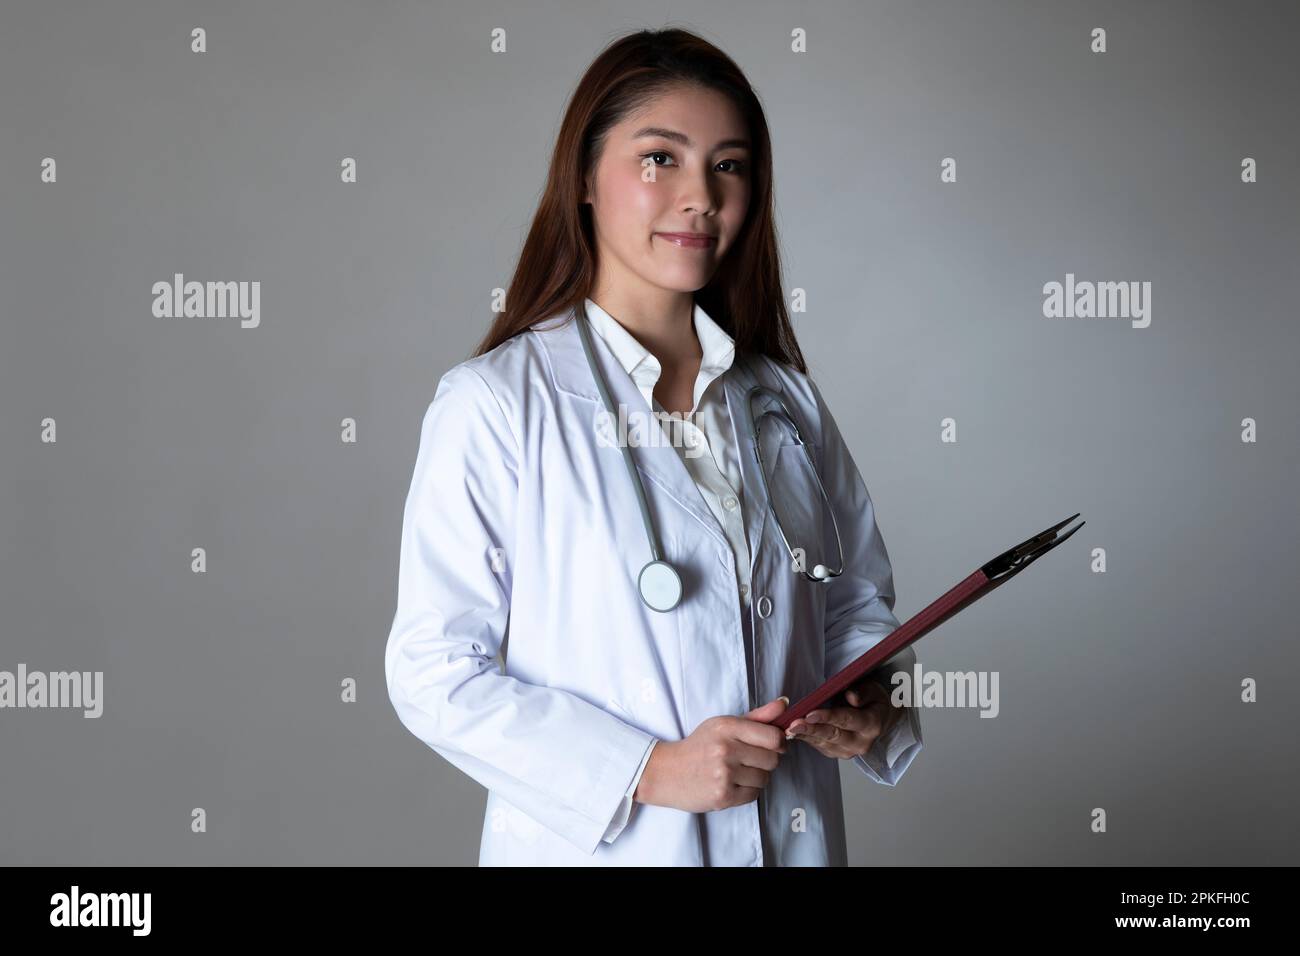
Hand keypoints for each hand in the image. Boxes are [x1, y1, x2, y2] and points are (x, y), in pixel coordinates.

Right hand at [634, 697, 788, 812]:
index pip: (774, 737)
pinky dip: (747, 791)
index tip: (773, 745)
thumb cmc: (698, 746)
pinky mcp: (723, 796)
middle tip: (749, 760)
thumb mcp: (723, 725)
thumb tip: (785, 704)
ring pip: (764, 778)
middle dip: (766, 760)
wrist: (666, 772)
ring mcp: (724, 774)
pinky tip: (732, 784)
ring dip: (756, 777)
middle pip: (773, 759)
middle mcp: (726, 749)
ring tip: (738, 772)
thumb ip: (757, 716)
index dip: (779, 742)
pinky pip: (754, 795)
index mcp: (727, 727)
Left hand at [784, 677, 903, 759]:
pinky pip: (819, 746)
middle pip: (832, 735)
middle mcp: (861, 743)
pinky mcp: (837, 753)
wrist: (878, 720)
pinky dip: (805, 738)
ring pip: (823, 743)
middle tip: (793, 724)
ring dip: (805, 735)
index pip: (847, 720)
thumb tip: (851, 696)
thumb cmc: (873, 702)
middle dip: (811, 729)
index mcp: (872, 725)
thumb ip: (863, 692)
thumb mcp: (874, 690)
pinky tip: (792, 732)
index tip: (810, 714)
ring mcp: (849, 751)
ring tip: (788, 728)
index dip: (828, 717)